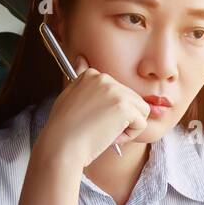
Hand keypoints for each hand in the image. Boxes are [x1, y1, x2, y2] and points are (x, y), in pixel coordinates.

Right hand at [35, 54, 151, 168]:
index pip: (117, 92)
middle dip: (121, 118)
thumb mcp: (69, 97)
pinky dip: (129, 136)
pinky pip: (141, 124)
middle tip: (100, 128)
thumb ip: (81, 81)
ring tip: (107, 132)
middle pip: (132, 100)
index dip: (109, 110)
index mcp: (92, 75)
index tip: (93, 119)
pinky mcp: (125, 107)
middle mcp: (104, 79)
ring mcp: (116, 91)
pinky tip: (110, 137)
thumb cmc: (64, 128)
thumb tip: (81, 59)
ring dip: (128, 126)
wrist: (62, 145)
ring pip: (140, 111)